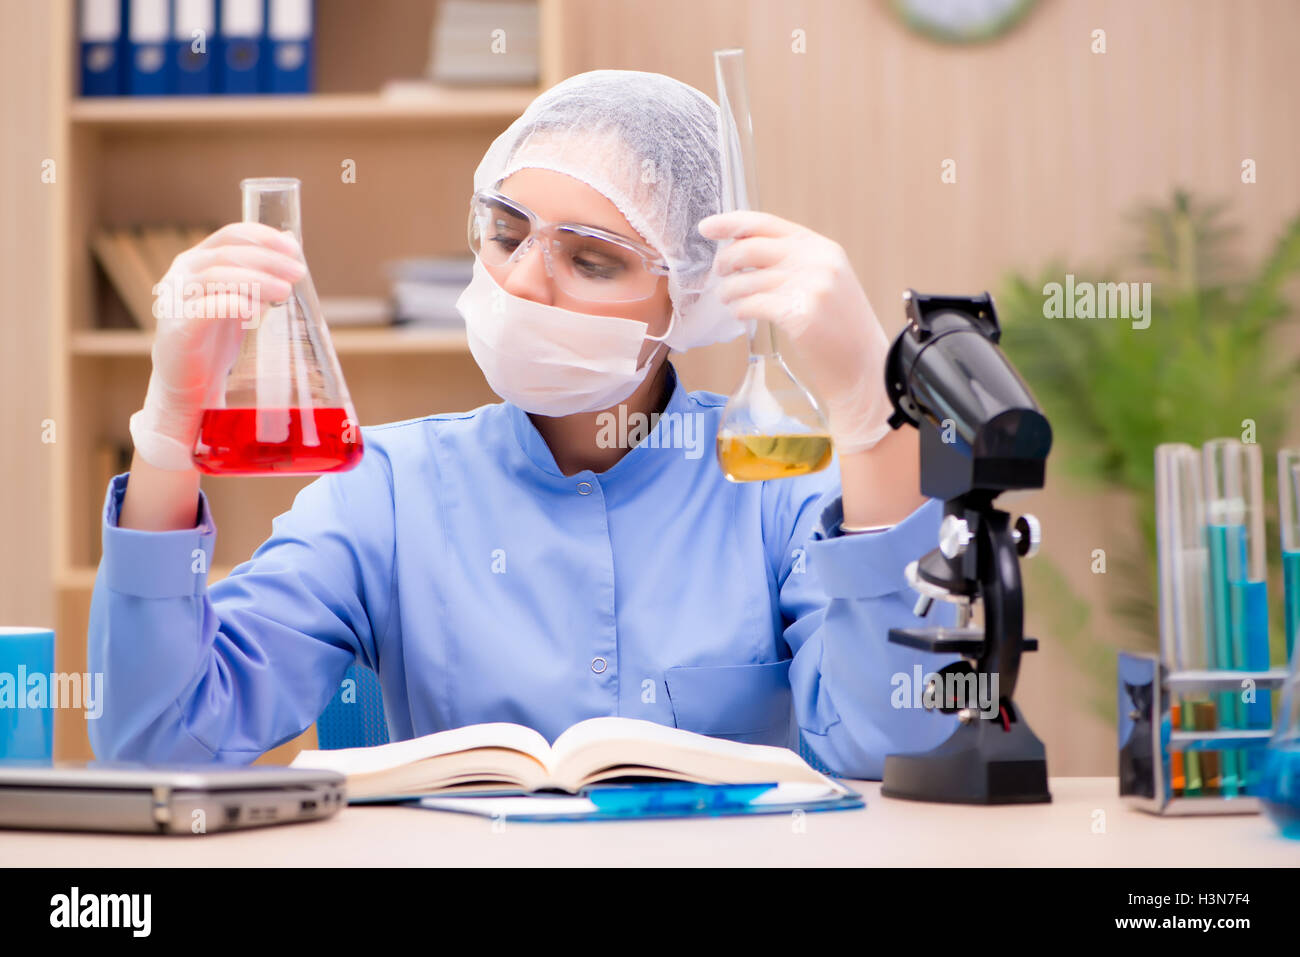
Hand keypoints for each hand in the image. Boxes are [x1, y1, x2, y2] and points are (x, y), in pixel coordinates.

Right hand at [130, 223, 306, 468]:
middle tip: (297, 273)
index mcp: (198, 261)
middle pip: (226, 255)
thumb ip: (258, 278)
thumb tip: (293, 251)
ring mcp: (176, 301)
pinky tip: (255, 310)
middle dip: (267, 260)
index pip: (229, 235)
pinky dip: (231, 305)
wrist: (188, 384)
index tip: (294, 248)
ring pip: (215, 277)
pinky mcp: (178, 330)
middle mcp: (182, 275)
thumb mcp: (240, 301)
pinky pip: (203, 310)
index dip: (262, 237)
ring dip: (255, 281)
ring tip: (284, 292)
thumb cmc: (215, 339)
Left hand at [698, 210, 892, 452]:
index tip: (707, 228)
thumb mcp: (826, 281)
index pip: (767, 223)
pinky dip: (739, 309)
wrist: (866, 366)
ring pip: (747, 280)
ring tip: (729, 300)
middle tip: (719, 275)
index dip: (732, 223)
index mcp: (823, 247)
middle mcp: (818, 261)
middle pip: (751, 249)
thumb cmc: (841, 328)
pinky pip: (752, 305)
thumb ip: (794, 262)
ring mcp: (811, 286)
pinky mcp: (800, 314)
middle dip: (726, 261)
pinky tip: (740, 315)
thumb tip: (743, 251)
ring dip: (730, 291)